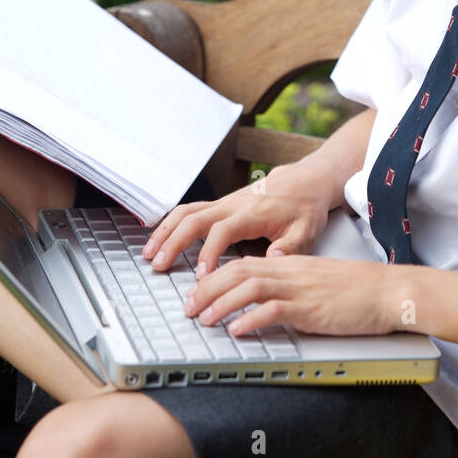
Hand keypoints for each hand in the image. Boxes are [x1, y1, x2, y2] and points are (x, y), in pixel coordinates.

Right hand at [141, 164, 334, 274]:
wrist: (304, 182)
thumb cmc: (305, 208)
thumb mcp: (307, 231)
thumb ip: (291, 247)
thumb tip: (272, 258)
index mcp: (253, 213)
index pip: (223, 231)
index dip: (210, 252)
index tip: (202, 276)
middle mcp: (233, 205)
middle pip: (194, 219)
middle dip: (173, 242)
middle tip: (158, 265)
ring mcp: (224, 202)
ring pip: (186, 212)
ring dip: (165, 232)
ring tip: (149, 254)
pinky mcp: (220, 204)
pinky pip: (189, 211)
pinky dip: (170, 223)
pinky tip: (159, 238)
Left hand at [183, 253, 415, 337]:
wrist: (388, 291)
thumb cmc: (357, 290)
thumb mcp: (315, 282)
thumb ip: (290, 287)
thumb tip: (265, 303)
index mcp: (289, 264)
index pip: (242, 264)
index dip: (214, 278)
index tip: (196, 293)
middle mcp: (289, 272)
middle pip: (237, 272)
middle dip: (207, 290)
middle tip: (187, 308)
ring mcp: (299, 289)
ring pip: (249, 288)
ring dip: (221, 304)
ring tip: (203, 319)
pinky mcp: (311, 308)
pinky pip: (274, 310)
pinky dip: (251, 320)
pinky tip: (237, 331)